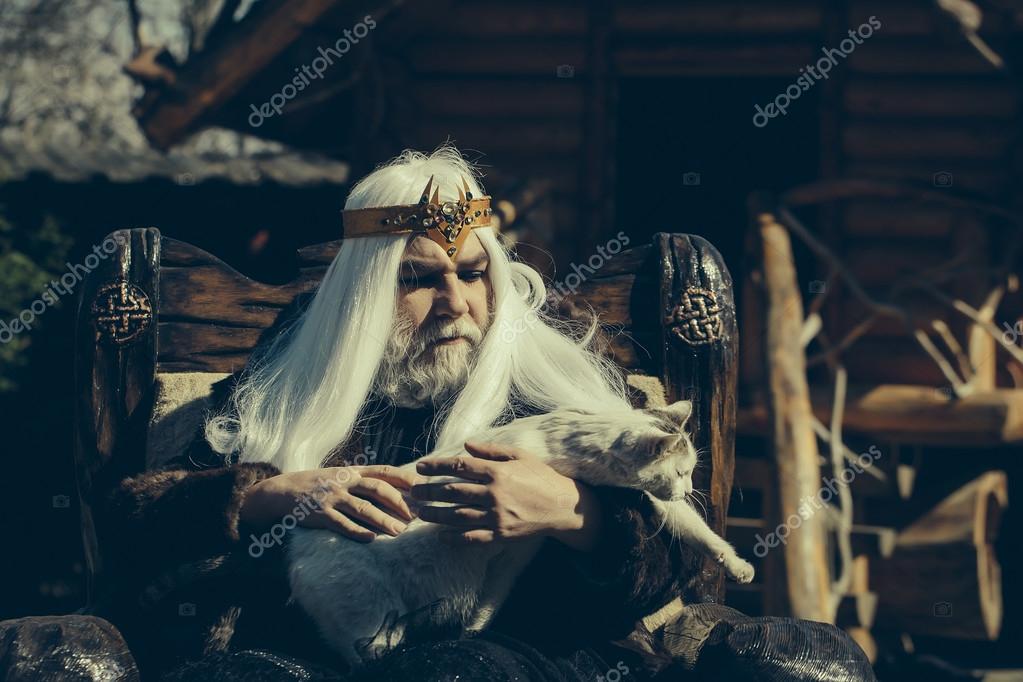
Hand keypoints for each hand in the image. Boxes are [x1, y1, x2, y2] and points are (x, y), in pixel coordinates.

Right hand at [240, 465, 423, 541]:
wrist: (283, 490)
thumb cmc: (319, 485)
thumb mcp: (341, 476)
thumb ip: (364, 481)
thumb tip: (396, 490)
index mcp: (352, 472)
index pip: (384, 471)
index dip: (404, 478)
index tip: (423, 486)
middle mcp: (344, 482)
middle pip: (377, 489)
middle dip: (398, 502)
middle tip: (414, 516)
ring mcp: (332, 498)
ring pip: (362, 508)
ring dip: (382, 521)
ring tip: (399, 532)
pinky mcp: (320, 514)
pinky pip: (341, 524)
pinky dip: (356, 532)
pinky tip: (370, 539)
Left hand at [410, 442, 601, 548]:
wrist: (563, 507)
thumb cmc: (541, 478)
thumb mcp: (520, 456)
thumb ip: (492, 450)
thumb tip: (466, 444)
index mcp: (498, 472)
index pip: (460, 467)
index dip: (437, 466)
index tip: (421, 467)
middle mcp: (494, 494)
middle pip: (453, 492)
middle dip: (430, 492)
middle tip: (414, 492)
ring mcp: (497, 516)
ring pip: (458, 516)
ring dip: (436, 514)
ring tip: (420, 513)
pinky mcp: (501, 534)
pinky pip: (472, 538)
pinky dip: (455, 538)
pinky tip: (441, 536)